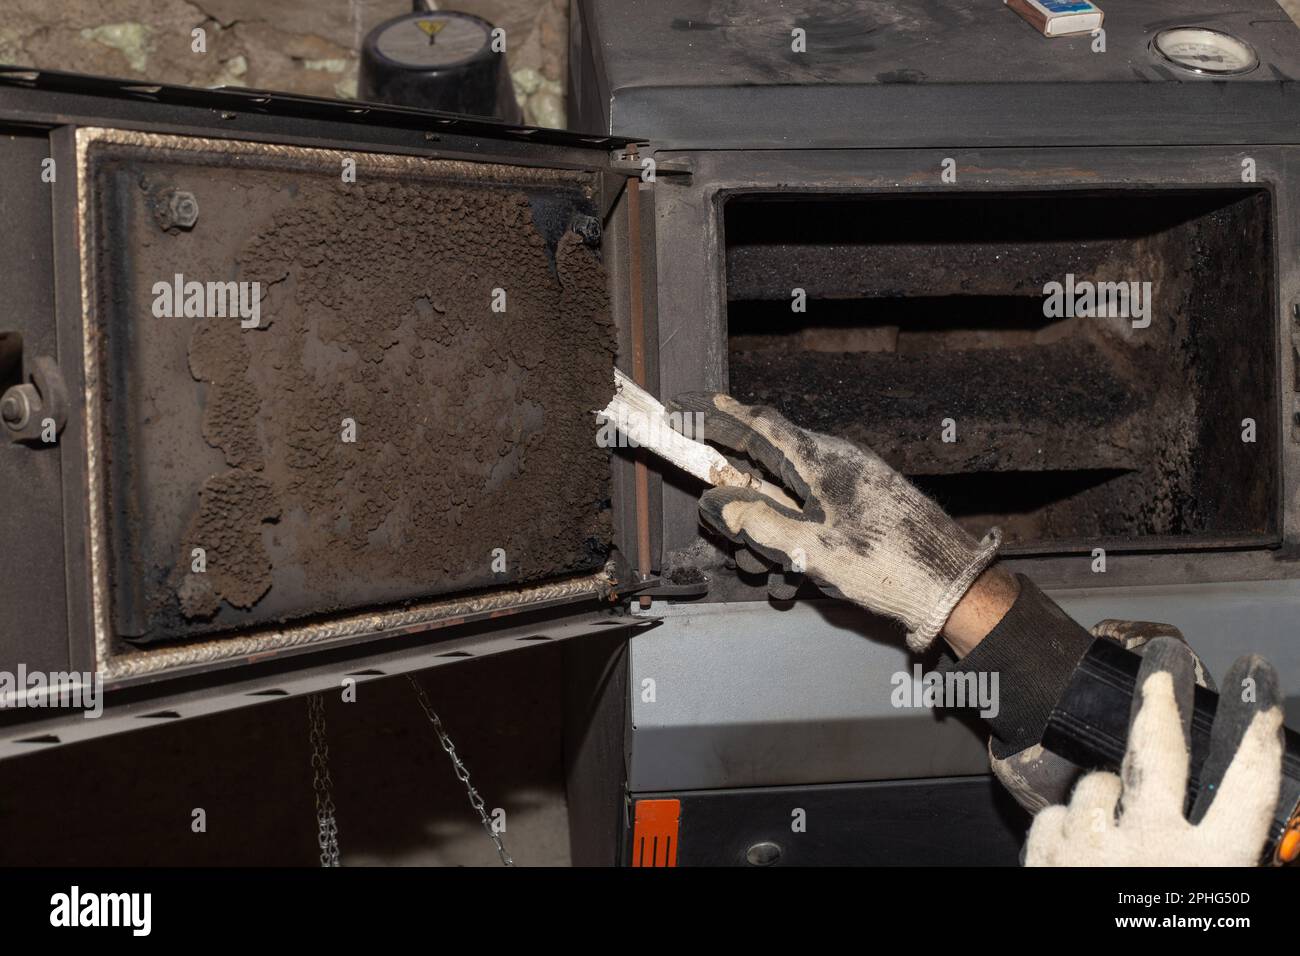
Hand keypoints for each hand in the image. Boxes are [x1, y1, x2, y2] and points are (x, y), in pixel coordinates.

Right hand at [669, 392, 999, 650]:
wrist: (952, 587)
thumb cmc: (888, 563)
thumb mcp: (810, 549)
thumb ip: (756, 523)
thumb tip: (714, 503)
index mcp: (822, 460)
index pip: (759, 425)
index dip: (719, 417)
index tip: (688, 407)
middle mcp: (834, 464)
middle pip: (766, 469)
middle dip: (738, 502)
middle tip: (724, 531)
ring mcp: (848, 487)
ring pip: (786, 502)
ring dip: (766, 537)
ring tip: (770, 573)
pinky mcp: (860, 511)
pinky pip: (811, 519)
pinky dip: (794, 546)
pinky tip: (795, 581)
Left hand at [1025, 636, 1283, 866]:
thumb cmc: (1158, 936)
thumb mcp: (1215, 891)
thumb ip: (1226, 854)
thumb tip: (1243, 826)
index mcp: (1209, 865)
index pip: (1248, 784)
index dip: (1257, 733)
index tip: (1258, 691)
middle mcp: (1150, 846)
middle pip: (1158, 750)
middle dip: (1161, 703)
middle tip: (1162, 672)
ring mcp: (1091, 844)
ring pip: (1097, 784)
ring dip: (1104, 795)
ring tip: (1111, 829)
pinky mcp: (1045, 851)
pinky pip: (1056, 817)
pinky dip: (1066, 828)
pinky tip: (1075, 849)